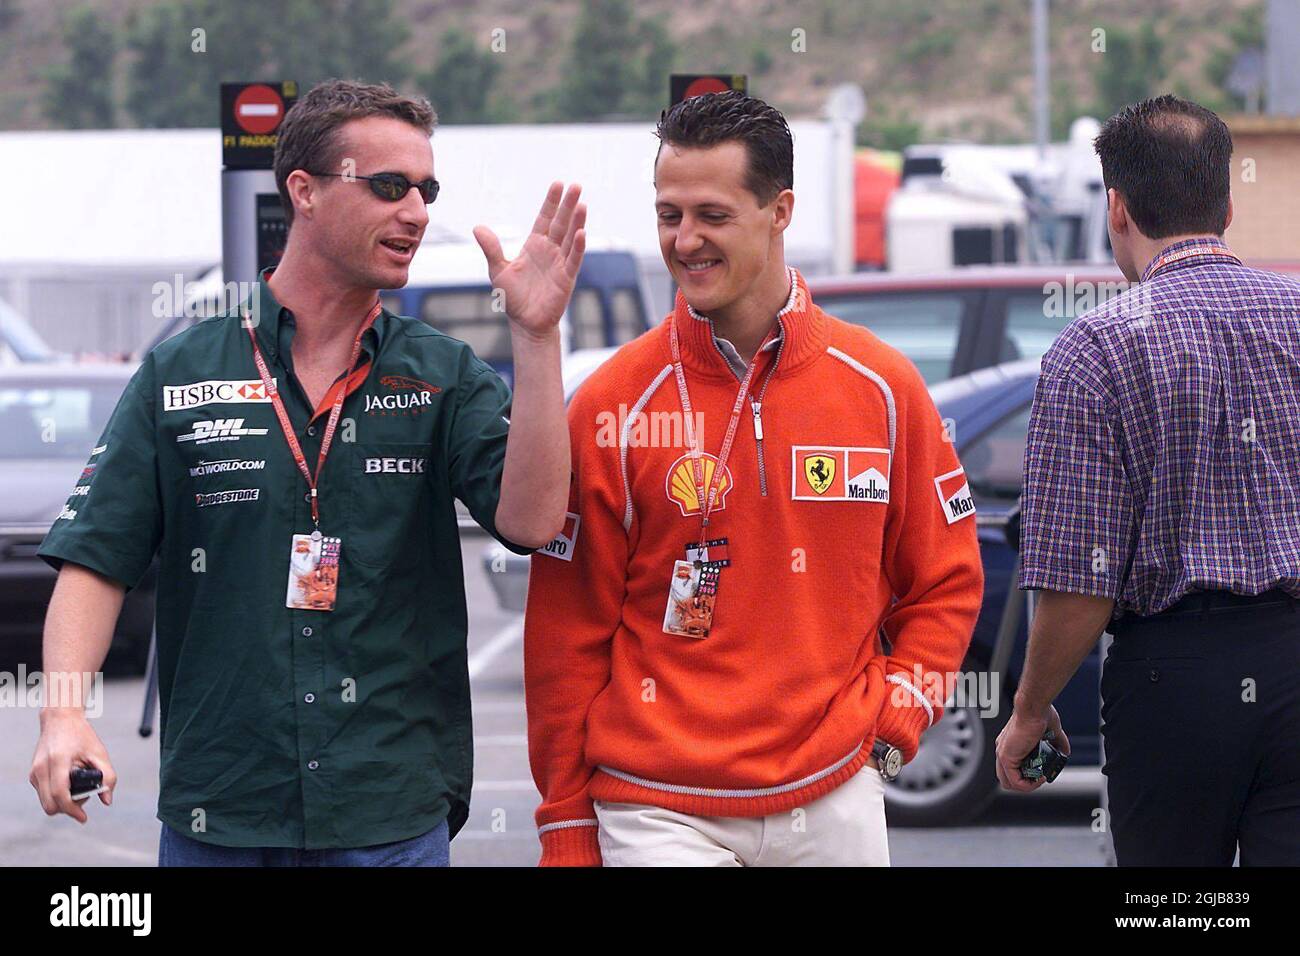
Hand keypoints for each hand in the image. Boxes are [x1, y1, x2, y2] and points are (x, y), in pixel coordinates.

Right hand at [31, 710, 115, 823]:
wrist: (60, 719)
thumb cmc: (81, 735)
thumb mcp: (100, 753)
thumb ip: (108, 776)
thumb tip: (107, 801)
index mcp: (58, 761)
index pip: (60, 794)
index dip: (72, 810)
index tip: (83, 818)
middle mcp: (41, 768)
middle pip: (50, 804)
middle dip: (68, 808)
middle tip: (84, 797)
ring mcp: (34, 772)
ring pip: (45, 802)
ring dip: (62, 803)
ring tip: (78, 788)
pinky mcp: (33, 774)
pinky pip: (44, 795)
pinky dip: (56, 796)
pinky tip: (69, 784)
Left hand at [473, 182, 586, 339]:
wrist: (525, 323)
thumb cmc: (513, 298)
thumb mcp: (498, 270)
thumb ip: (491, 248)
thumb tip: (478, 227)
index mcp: (534, 246)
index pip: (544, 219)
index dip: (551, 202)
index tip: (558, 184)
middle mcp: (550, 251)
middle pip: (560, 223)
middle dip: (567, 205)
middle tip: (575, 186)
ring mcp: (560, 264)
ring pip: (570, 238)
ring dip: (576, 222)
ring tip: (582, 204)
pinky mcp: (566, 279)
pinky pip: (573, 260)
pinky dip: (577, 247)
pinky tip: (581, 233)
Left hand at [995, 703, 1068, 793]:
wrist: (1034, 707)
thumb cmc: (1039, 713)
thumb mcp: (1051, 732)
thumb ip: (1057, 742)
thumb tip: (1065, 752)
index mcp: (1011, 744)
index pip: (1012, 769)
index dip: (1027, 776)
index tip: (1042, 773)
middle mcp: (1004, 750)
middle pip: (1008, 779)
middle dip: (1026, 783)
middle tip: (1041, 778)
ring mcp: (1003, 754)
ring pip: (1010, 783)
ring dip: (1028, 786)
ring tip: (1041, 778)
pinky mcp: (1006, 757)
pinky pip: (1015, 782)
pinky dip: (1029, 785)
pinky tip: (1040, 777)